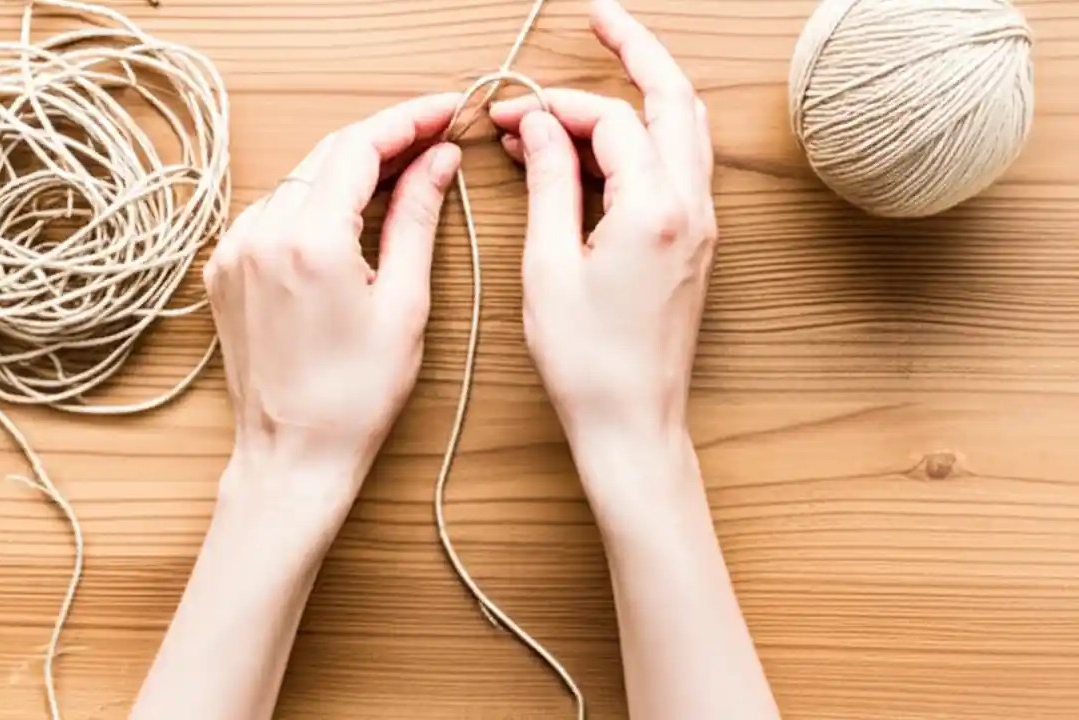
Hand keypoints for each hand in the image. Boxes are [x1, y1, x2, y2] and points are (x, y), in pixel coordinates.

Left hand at [204, 94, 461, 512]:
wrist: (291, 456)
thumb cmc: (354, 397)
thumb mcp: (404, 304)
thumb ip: (416, 219)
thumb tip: (437, 161)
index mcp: (309, 240)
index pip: (360, 145)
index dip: (408, 119)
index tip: (445, 111)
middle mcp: (260, 233)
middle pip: (327, 154)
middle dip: (383, 139)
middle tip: (433, 138)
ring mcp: (234, 249)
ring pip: (299, 179)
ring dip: (348, 170)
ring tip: (401, 176)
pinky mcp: (224, 268)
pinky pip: (273, 210)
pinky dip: (313, 201)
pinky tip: (348, 216)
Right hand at [489, 0, 715, 474]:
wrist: (633, 423)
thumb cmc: (587, 361)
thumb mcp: (548, 266)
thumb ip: (549, 182)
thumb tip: (539, 123)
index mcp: (655, 210)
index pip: (612, 121)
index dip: (557, 108)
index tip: (510, 118)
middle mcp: (692, 208)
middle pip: (675, 100)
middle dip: (638, 51)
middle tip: (601, 17)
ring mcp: (701, 226)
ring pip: (686, 130)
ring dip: (647, 93)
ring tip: (605, 70)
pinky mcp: (695, 244)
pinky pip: (680, 167)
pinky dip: (646, 140)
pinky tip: (604, 145)